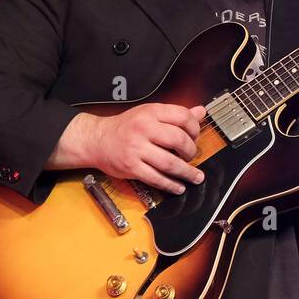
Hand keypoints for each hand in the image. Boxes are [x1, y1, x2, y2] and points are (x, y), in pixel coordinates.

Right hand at [81, 103, 207, 193]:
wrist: (97, 139)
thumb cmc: (126, 126)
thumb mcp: (150, 113)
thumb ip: (176, 114)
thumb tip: (201, 112)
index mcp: (151, 112)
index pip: (182, 117)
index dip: (195, 128)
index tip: (196, 137)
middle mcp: (144, 128)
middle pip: (179, 140)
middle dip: (191, 151)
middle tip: (192, 156)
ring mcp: (136, 149)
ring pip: (170, 163)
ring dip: (187, 172)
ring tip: (196, 177)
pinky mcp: (131, 167)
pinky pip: (156, 178)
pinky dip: (170, 185)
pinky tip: (179, 187)